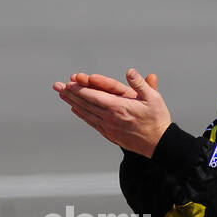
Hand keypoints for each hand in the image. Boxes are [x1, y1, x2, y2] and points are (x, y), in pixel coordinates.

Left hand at [52, 69, 168, 157]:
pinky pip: (92, 122)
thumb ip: (140, 84)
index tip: (68, 83)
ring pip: (86, 113)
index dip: (79, 89)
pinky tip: (75, 110)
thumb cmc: (158, 119)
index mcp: (119, 107)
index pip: (94, 96)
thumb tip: (129, 72)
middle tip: (57, 86)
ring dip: (73, 103)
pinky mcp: (110, 134)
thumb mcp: (153, 98)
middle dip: (70, 94)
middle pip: (85, 104)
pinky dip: (82, 115)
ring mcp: (109, 127)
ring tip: (62, 95)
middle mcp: (110, 117)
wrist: (159, 144)